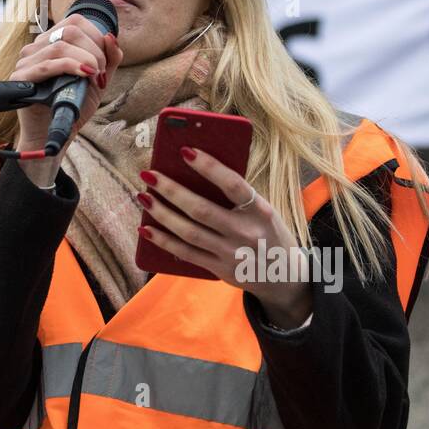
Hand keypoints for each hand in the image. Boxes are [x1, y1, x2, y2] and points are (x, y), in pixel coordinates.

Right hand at [11, 16, 122, 183]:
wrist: (56, 132)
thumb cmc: (74, 105)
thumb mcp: (98, 79)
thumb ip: (109, 59)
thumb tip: (111, 36)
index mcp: (53, 42)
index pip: (75, 22)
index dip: (96, 37)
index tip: (104, 61)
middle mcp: (37, 48)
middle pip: (69, 31)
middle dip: (93, 51)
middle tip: (101, 73)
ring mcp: (26, 62)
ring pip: (59, 46)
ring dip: (85, 60)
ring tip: (95, 77)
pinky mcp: (21, 79)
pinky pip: (47, 65)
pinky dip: (69, 67)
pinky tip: (84, 75)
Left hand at [137, 147, 312, 326]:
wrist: (285, 277)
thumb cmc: (268, 232)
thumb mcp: (263, 210)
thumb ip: (237, 195)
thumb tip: (195, 170)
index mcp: (260, 210)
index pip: (233, 185)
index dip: (208, 167)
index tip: (184, 151)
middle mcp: (245, 232)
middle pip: (201, 209)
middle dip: (171, 190)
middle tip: (149, 174)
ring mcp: (231, 253)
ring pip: (188, 232)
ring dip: (161, 214)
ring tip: (143, 196)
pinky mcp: (219, 268)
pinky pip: (185, 253)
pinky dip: (163, 240)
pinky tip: (146, 228)